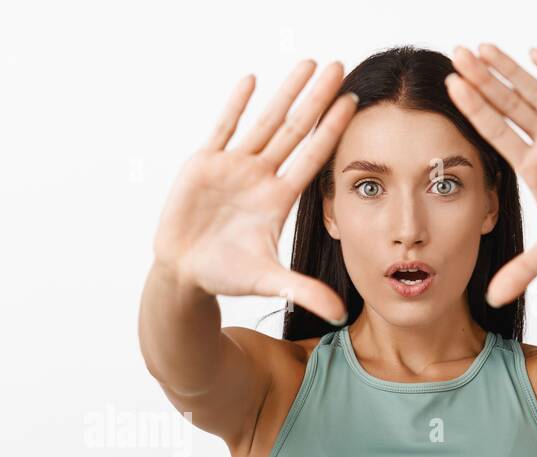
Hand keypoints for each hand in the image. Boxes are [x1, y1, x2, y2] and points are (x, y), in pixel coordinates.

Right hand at [152, 60, 356, 324]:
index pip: (311, 157)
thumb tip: (340, 314)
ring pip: (263, 122)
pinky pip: (223, 128)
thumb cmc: (225, 275)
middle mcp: (260, 176)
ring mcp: (233, 167)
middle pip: (293, 130)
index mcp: (278, 198)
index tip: (353, 102)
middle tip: (338, 66)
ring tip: (306, 63)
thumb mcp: (268, 282)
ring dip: (284, 93)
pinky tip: (251, 80)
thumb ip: (303, 290)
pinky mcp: (204, 164)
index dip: (331, 129)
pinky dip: (236, 106)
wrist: (184, 272)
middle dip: (316, 98)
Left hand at [446, 44, 536, 306]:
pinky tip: (535, 53)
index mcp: (533, 166)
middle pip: (508, 105)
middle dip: (483, 80)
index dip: (474, 110)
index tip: (449, 88)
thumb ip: (523, 270)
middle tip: (455, 54)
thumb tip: (492, 300)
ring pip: (536, 92)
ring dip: (510, 70)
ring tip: (483, 47)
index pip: (496, 133)